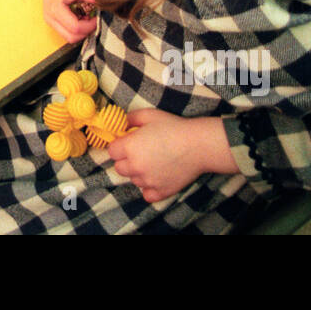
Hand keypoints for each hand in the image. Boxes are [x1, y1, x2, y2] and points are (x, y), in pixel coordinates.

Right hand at [41, 0, 97, 43]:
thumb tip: (104, 3)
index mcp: (55, 9)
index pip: (76, 27)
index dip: (90, 25)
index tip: (99, 17)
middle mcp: (50, 18)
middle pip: (72, 37)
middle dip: (87, 31)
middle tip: (96, 20)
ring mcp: (50, 22)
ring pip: (69, 38)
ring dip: (82, 32)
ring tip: (89, 18)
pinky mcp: (52, 23)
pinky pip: (67, 34)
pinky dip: (77, 30)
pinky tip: (83, 18)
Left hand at [109, 110, 228, 202]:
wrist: (199, 145)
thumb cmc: (174, 127)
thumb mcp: (149, 115)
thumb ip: (130, 119)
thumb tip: (122, 125)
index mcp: (129, 148)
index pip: (112, 151)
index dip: (120, 146)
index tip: (130, 142)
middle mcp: (135, 167)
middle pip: (120, 168)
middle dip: (127, 160)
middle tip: (142, 152)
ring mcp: (148, 181)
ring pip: (133, 180)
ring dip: (139, 173)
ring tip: (155, 162)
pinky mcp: (161, 192)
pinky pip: (147, 194)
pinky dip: (150, 188)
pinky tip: (157, 177)